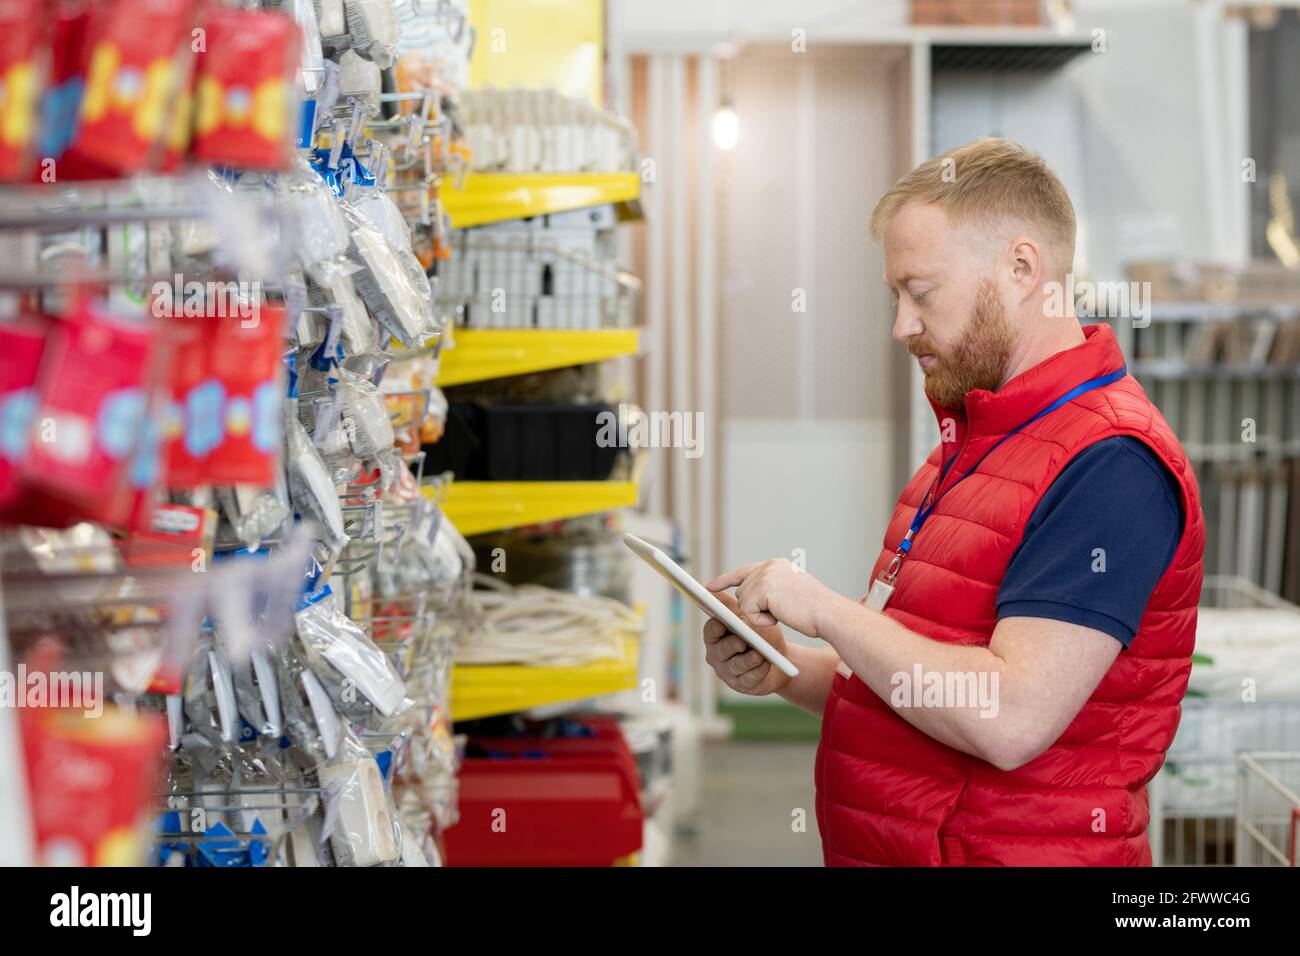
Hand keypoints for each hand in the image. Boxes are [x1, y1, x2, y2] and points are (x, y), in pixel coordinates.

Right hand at [702, 590, 791, 696]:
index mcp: (715, 637)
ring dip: (748, 660)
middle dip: (732, 645)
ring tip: (759, 654)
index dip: (716, 627)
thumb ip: (729, 604)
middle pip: (721, 650)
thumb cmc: (759, 634)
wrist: (778, 657)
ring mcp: (728, 672)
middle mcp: (717, 655)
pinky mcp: (741, 685)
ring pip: (735, 666)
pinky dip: (758, 671)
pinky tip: (766, 665)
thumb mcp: (746, 616)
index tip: (722, 622)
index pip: (710, 631)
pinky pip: (748, 679)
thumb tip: (711, 588)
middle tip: (742, 641)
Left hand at [707, 558, 832, 637]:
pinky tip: (781, 616)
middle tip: (779, 612)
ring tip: (785, 612)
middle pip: (742, 591)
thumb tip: (746, 598)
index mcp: (777, 566)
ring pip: (744, 603)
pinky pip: (749, 612)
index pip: (744, 571)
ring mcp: (765, 575)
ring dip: (761, 615)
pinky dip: (762, 620)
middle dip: (754, 607)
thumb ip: (770, 591)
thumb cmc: (815, 611)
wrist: (829, 614)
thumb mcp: (790, 594)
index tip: (709, 587)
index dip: (725, 580)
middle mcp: (769, 566)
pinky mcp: (762, 588)